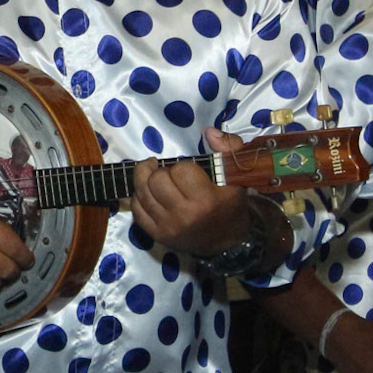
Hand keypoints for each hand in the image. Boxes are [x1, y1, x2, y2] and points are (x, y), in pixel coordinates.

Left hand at [131, 128, 271, 257]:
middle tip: (171, 175)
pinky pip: (136, 209)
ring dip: (146, 180)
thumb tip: (208, 131)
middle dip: (162, 172)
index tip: (189, 172)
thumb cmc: (229, 203)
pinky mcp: (157, 235)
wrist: (226, 240)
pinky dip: (139, 197)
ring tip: (156, 178)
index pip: (179, 170)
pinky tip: (149, 194)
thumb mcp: (235, 173)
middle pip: (156, 180)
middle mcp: (184, 214)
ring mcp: (168, 226)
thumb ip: (228, 147)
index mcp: (205, 199)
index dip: (182, 166)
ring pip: (142, 192)